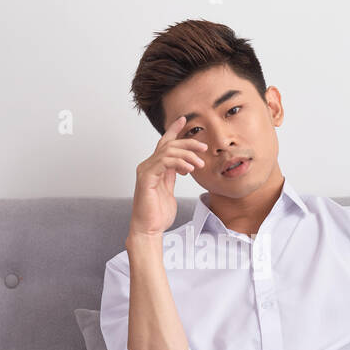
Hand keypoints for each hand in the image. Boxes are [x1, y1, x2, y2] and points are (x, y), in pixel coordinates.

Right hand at [128, 115, 208, 238]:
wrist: (149, 229)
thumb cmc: (158, 213)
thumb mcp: (170, 190)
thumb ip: (174, 175)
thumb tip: (185, 165)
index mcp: (154, 168)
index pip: (164, 143)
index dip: (173, 130)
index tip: (184, 120)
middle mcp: (148, 166)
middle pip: (168, 144)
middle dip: (188, 143)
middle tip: (203, 148)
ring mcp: (145, 171)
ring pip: (167, 151)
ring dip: (186, 155)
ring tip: (199, 164)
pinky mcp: (146, 178)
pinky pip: (164, 162)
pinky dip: (178, 162)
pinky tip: (189, 169)